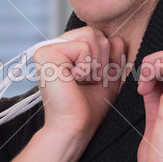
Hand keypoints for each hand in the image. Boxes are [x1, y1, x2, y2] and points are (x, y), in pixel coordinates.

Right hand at [34, 27, 125, 149]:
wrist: (75, 128)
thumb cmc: (88, 108)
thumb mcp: (106, 76)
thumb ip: (113, 56)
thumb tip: (116, 38)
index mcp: (63, 50)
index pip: (95, 35)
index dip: (104, 58)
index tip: (93, 79)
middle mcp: (52, 46)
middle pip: (93, 33)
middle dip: (100, 60)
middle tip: (87, 81)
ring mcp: (46, 49)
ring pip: (90, 36)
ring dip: (94, 64)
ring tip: (82, 81)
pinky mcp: (46, 55)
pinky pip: (83, 47)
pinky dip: (86, 67)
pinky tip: (73, 81)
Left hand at [137, 46, 162, 161]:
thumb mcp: (157, 120)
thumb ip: (156, 99)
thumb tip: (148, 84)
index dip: (159, 66)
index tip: (144, 85)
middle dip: (156, 60)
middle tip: (143, 83)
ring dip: (155, 62)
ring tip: (144, 85)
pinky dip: (156, 68)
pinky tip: (144, 89)